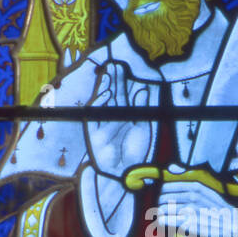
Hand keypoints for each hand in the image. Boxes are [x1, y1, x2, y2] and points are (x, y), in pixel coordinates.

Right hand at [84, 63, 152, 177]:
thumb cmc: (137, 152)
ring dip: (106, 88)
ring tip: (110, 74)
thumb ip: (142, 108)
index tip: (123, 66)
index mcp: (125, 115)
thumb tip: (142, 88)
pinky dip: (100, 104)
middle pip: (112, 94)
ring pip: (102, 102)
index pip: (123, 93)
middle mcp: (113, 117)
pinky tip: (106, 93)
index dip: (122, 80)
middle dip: (113, 80)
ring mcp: (102, 123)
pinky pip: (94, 115)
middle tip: (114, 64)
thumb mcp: (143, 127)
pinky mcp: (93, 132)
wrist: (126, 172)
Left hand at [155, 178, 237, 236]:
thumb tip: (171, 167)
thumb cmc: (216, 206)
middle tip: (162, 207)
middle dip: (160, 203)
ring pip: (163, 210)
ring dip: (161, 213)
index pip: (167, 186)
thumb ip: (187, 176)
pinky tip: (166, 222)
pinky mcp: (189, 225)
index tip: (164, 196)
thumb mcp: (206, 187)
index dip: (162, 192)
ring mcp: (191, 211)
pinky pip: (167, 221)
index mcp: (196, 186)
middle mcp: (193, 197)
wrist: (231, 224)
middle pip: (163, 198)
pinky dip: (164, 222)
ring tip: (164, 215)